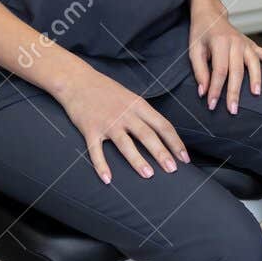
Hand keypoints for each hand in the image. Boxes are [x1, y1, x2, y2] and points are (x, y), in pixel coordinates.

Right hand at [56, 65, 189, 183]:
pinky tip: (107, 179)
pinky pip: (96, 150)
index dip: (175, 142)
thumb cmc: (106, 90)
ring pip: (125, 144)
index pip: (162, 125)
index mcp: (139, 106)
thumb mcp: (131, 97)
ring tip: (149, 175)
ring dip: (137, 160)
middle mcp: (125, 114)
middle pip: (147, 135)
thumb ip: (144, 114)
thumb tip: (161, 133)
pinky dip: (101, 165)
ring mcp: (107, 122)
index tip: (185, 157)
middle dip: (162, 153)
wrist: (77, 81)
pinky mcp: (90, 129)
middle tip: (173, 170)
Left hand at [190, 1, 261, 112]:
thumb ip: (199, 71)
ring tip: (256, 94)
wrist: (211, 15)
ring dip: (255, 79)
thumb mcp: (194, 50)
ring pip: (253, 63)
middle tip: (233, 110)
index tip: (212, 104)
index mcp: (219, 43)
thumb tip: (203, 92)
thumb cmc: (201, 33)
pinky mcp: (251, 44)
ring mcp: (245, 43)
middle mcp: (235, 43)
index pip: (219, 71)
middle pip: (237, 71)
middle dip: (234, 92)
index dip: (216, 89)